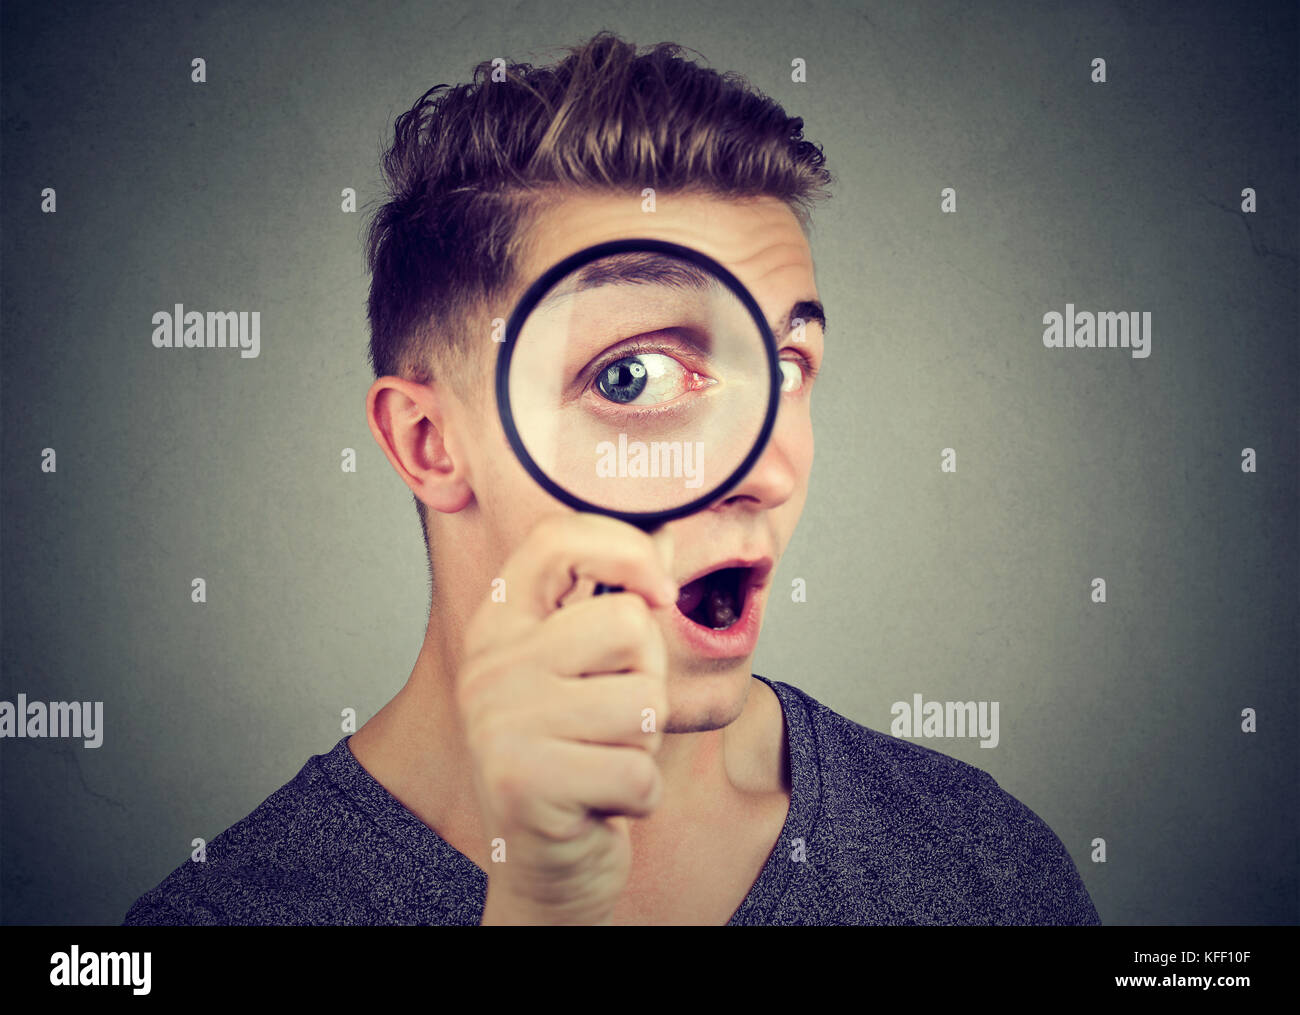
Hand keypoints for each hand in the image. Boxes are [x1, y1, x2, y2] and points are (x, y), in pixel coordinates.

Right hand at [456, 512, 675, 924]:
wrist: (543, 865)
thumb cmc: (577, 755)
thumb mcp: (590, 671)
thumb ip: (620, 600)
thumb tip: (669, 531)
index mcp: (502, 623)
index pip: (557, 538)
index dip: (625, 548)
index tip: (662, 589)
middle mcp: (490, 664)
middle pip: (628, 623)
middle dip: (649, 678)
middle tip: (613, 719)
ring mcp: (499, 723)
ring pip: (643, 701)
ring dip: (644, 742)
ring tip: (602, 759)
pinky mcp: (522, 784)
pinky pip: (639, 773)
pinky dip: (640, 797)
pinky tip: (601, 803)